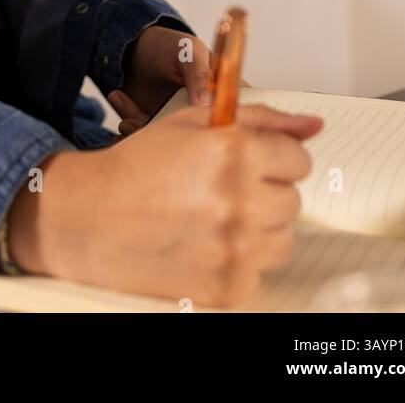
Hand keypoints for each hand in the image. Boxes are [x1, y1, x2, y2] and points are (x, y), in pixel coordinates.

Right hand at [7, 103, 322, 304]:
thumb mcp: (195, 124)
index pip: (298, 158)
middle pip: (292, 199)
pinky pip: (260, 270)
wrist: (92, 218)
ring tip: (216, 216)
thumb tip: (312, 125)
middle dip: (264, 190)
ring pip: (283, 238)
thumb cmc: (139, 167)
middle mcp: (239, 201)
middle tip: (223, 188)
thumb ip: (260, 119)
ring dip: (258, 227)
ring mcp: (235, 249)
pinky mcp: (228, 286)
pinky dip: (240, 259)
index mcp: (233, 153)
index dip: (273, 156)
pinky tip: (206, 242)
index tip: (253, 160)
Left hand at [106, 24, 251, 134]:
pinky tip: (118, 98)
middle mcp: (201, 112)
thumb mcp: (187, 51)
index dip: (222, 131)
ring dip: (141, 129)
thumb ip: (200, 74)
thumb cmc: (166, 44)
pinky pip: (144, 134)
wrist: (132, 48)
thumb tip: (206, 105)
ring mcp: (177, 121)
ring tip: (127, 115)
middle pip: (198, 139)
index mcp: (221, 93)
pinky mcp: (154, 125)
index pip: (234, 119)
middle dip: (171, 138)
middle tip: (149, 122)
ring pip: (166, 143)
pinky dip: (128, 124)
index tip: (197, 130)